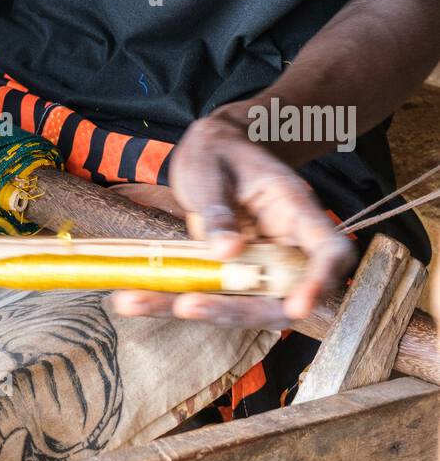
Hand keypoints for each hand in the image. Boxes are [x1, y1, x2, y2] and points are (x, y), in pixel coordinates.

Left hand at [110, 109, 355, 326]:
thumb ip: (220, 208)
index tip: (297, 306)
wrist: (209, 150)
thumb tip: (228, 253)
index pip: (329, 251)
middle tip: (188, 306)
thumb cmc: (219, 150)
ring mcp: (256, 265)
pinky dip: (167, 300)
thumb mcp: (212, 168)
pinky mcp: (227, 275)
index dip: (320, 282)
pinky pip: (206, 295)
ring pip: (238, 303)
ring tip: (133, 302)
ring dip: (191, 310)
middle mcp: (283, 245)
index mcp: (295, 209)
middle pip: (281, 294)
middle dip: (239, 311)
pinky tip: (132, 299)